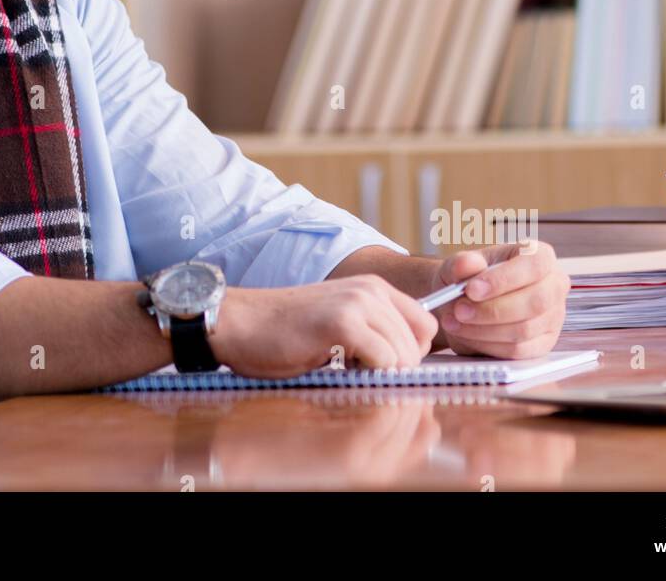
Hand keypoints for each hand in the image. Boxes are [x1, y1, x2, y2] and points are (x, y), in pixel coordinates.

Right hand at [209, 275, 438, 378]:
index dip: (412, 355)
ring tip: (347, 372)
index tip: (384, 370)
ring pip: (405, 355)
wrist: (239, 324)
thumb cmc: (283, 333)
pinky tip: (341, 372)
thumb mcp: (338, 326)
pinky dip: (370, 377)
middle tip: (361, 377)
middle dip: (398, 372)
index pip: (426, 326)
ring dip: (382, 376)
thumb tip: (408, 368)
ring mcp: (358, 303)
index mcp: (373, 288)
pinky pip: (384, 361)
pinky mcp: (343, 322)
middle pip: (419, 345)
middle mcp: (371, 290)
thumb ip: (374, 336)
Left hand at [429, 241, 569, 359]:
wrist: (463, 304)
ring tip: (456, 321)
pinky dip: (488, 345)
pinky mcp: (544, 343)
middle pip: (535, 302)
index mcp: (540, 256)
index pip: (534, 265)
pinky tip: (468, 335)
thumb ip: (461, 263)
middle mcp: (554, 286)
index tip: (471, 289)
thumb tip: (468, 263)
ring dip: (484, 329)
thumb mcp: (458, 266)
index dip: (504, 278)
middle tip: (459, 309)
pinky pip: (519, 351)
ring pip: (524, 329)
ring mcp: (553, 317)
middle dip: (492, 309)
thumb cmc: (468, 279)